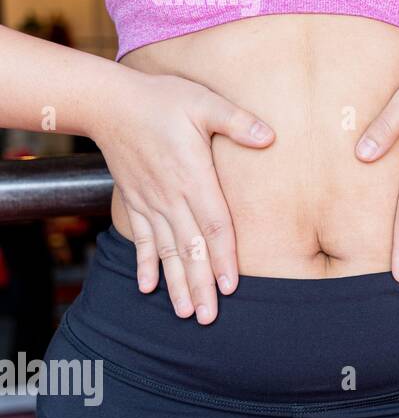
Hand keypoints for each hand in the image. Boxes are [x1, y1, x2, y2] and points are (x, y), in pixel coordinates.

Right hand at [93, 71, 274, 323]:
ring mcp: (149, 202)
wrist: (109, 101)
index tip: (229, 287)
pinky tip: (148, 288)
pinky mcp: (134, 200)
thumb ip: (237, 121)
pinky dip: (145, 264)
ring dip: (176, 283)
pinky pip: (140, 239)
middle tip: (207, 318)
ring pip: (165, 251)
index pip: (214, 226)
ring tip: (184, 313)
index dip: (223, 258)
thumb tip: (270, 137)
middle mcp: (169, 198)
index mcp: (192, 178)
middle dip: (200, 285)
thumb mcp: (204, 102)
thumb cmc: (162, 99)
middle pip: (190, 249)